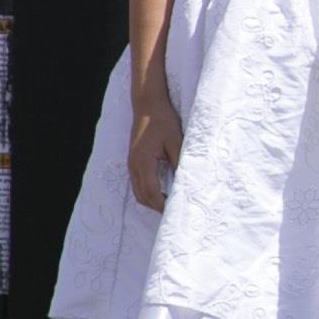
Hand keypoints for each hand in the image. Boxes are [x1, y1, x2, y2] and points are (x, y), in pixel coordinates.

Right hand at [127, 82, 180, 212]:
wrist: (148, 106)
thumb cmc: (163, 121)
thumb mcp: (176, 141)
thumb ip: (180, 163)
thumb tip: (186, 182)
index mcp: (143, 162)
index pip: (151, 192)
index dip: (163, 205)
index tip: (176, 212)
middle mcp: (133, 166)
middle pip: (142, 196)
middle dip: (157, 207)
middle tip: (175, 212)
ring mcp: (132, 164)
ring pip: (138, 191)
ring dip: (152, 201)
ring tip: (171, 205)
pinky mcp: (134, 161)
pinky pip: (138, 183)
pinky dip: (149, 192)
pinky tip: (163, 191)